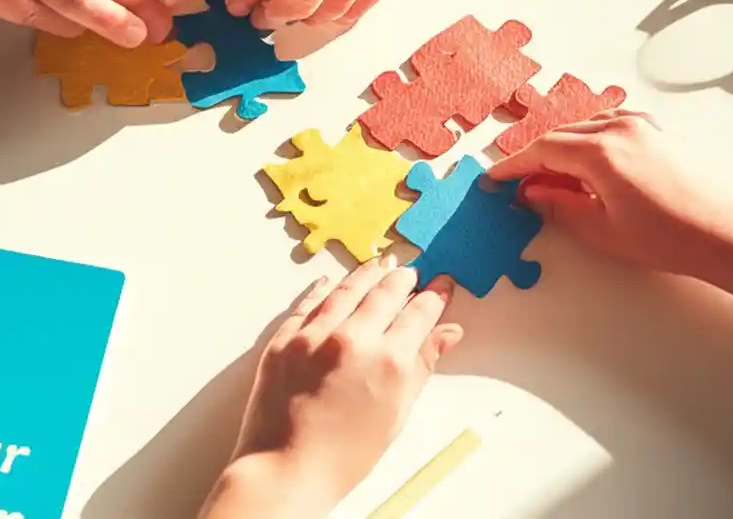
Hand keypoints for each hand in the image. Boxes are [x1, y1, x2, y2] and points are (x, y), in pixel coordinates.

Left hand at [201, 257, 461, 518]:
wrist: (287, 469)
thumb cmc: (346, 454)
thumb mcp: (396, 413)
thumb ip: (422, 366)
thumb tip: (448, 333)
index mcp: (390, 361)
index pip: (419, 313)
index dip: (434, 296)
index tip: (442, 285)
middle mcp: (354, 339)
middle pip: (385, 293)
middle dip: (403, 278)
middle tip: (412, 271)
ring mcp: (315, 335)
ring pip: (347, 288)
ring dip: (367, 273)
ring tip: (381, 263)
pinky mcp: (284, 338)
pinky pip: (309, 302)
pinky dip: (324, 287)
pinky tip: (333, 280)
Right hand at [487, 110, 732, 277]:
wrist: (729, 232)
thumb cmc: (670, 237)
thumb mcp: (602, 229)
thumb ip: (559, 206)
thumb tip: (533, 193)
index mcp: (600, 151)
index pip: (542, 150)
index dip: (514, 165)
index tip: (496, 179)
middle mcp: (620, 127)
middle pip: (562, 135)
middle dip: (537, 158)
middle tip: (520, 183)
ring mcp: (645, 124)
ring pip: (587, 126)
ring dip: (565, 147)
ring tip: (554, 176)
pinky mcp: (662, 130)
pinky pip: (613, 124)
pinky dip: (592, 139)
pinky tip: (592, 162)